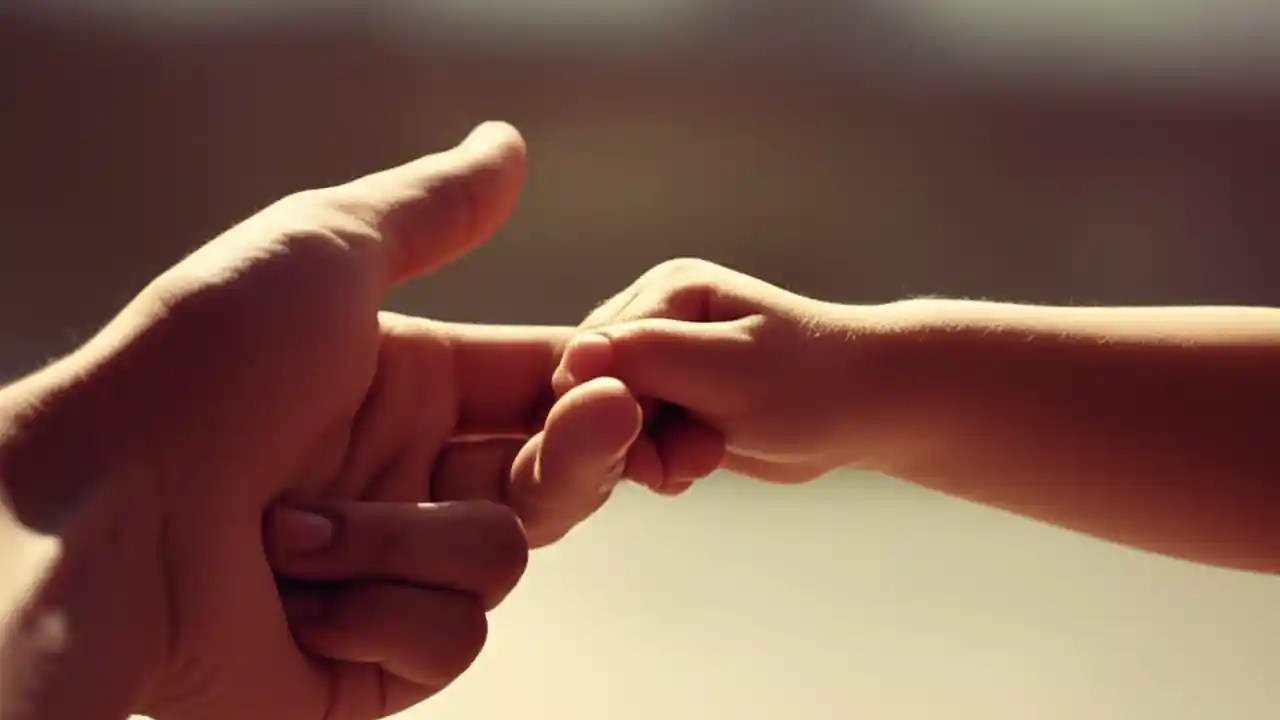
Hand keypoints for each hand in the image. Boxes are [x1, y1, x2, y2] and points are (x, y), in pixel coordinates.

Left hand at [0, 122, 638, 719]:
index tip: (623, 379)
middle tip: (601, 417)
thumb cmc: (199, 371)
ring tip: (291, 527)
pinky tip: (294, 596)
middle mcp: (404, 479)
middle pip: (552, 478)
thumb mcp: (323, 251)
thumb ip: (432, 207)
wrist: (97, 516)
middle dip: (576, 452)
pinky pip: (449, 640)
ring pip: (501, 561)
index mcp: (404, 389)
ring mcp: (388, 571)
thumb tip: (508, 146)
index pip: (539, 386)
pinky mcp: (370, 661)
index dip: (597, 384)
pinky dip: (376, 617)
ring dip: (400, 540)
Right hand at [554, 258, 874, 490]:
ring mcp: (665, 362)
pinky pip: (637, 439)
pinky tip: (698, 464)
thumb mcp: (727, 369)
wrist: (871, 411)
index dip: (606, 411)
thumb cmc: (813, 384)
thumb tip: (572, 357)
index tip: (650, 450)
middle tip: (688, 459)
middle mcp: (656, 319)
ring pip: (613, 423)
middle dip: (631, 437)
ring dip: (649, 455)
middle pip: (595, 392)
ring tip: (701, 459)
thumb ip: (648, 358)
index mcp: (665, 293)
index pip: (589, 356)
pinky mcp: (676, 400)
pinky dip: (661, 462)